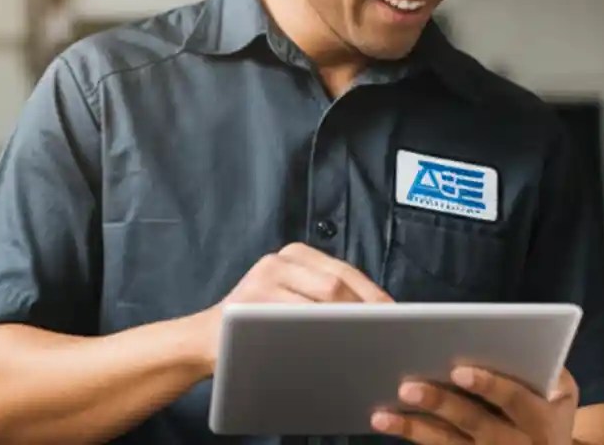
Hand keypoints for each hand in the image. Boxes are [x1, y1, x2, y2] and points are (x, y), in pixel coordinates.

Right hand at [195, 243, 392, 364]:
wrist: (204, 340)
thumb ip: (323, 298)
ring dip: (349, 322)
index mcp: (296, 255)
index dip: (375, 296)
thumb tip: (379, 314)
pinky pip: (296, 318)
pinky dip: (320, 335)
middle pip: (337, 283)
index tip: (399, 319)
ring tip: (370, 342)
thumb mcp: (291, 300)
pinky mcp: (250, 303)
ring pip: (322, 297)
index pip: (346, 272)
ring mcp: (264, 278)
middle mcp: (280, 259)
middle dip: (367, 310)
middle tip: (389, 335)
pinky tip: (335, 350)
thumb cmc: (258, 326)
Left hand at [371, 366, 578, 443]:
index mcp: (542, 420)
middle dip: (441, 404)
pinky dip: (412, 435)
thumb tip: (510, 336)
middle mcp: (516, 444)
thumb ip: (545, 365)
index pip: (514, 400)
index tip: (459, 370)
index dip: (489, 385)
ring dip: (414, 428)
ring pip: (448, 444)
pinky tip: (386, 421)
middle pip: (474, 423)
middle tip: (408, 387)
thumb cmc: (550, 410)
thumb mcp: (562, 390)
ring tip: (382, 413)